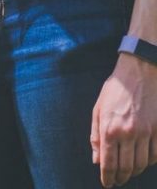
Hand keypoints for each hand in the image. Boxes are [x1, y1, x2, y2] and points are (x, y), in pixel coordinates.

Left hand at [91, 55, 156, 185]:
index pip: (108, 163)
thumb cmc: (116, 88)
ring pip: (142, 164)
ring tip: (129, 172)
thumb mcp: (99, 108)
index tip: (107, 183)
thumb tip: (97, 160)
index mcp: (110, 128)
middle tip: (118, 181)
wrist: (139, 70)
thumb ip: (96, 135)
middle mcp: (128, 133)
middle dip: (121, 178)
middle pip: (126, 168)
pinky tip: (144, 160)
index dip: (107, 177)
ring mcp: (145, 132)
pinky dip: (150, 161)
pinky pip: (155, 155)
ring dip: (135, 172)